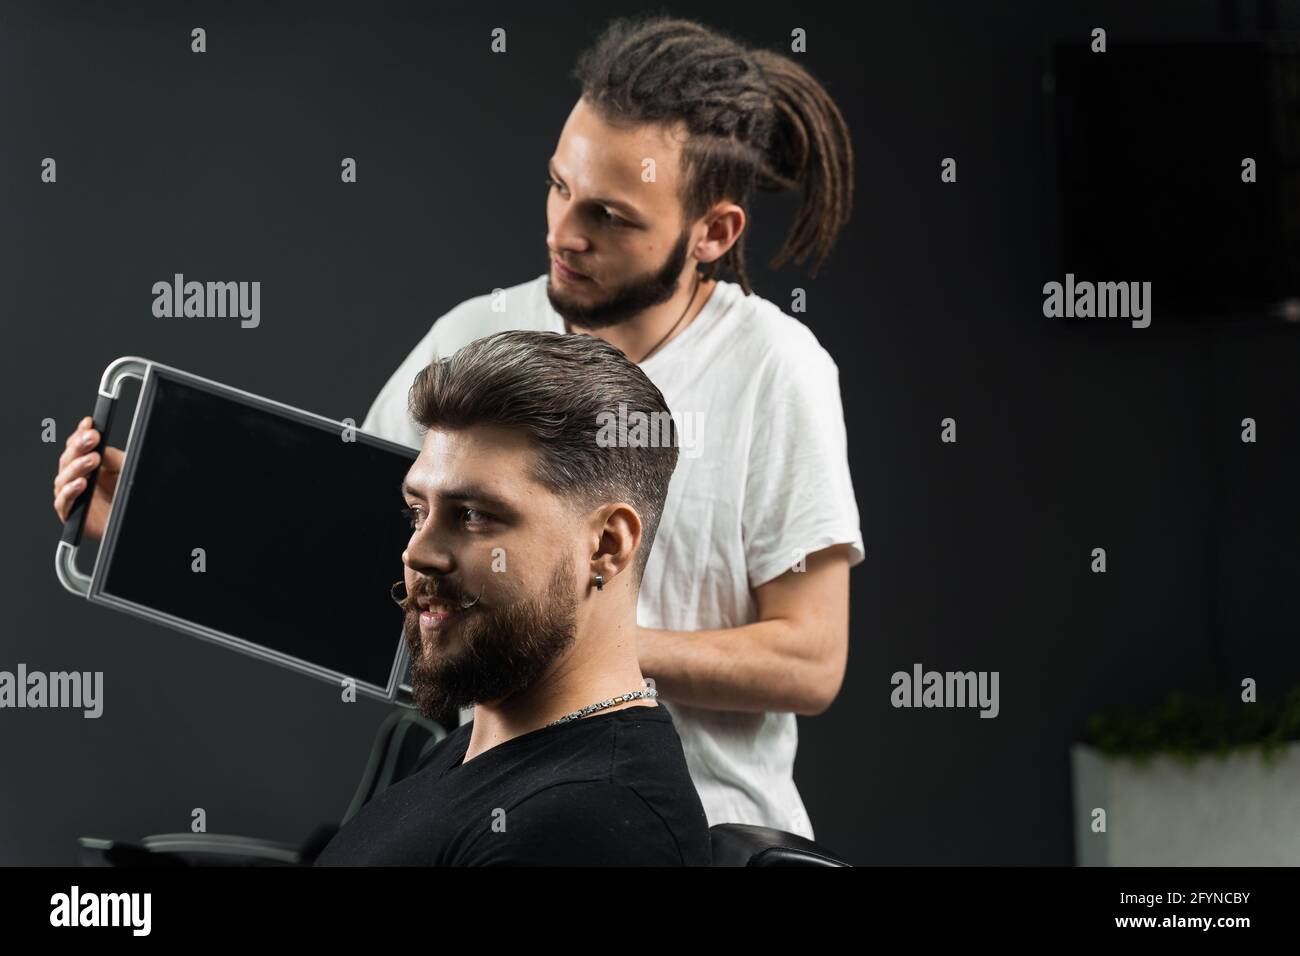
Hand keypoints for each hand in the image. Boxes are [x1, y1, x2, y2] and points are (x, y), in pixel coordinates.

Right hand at [53, 416, 123, 540]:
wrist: (134, 521)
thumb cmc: (126, 495)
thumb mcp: (124, 470)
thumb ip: (112, 457)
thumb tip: (100, 444)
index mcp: (86, 465)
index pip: (77, 446)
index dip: (80, 433)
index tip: (90, 423)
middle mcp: (75, 477)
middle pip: (68, 459)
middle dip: (79, 446)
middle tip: (93, 437)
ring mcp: (70, 494)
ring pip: (63, 478)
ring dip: (77, 466)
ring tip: (93, 459)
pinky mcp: (69, 513)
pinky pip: (63, 501)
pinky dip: (71, 491)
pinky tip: (81, 483)